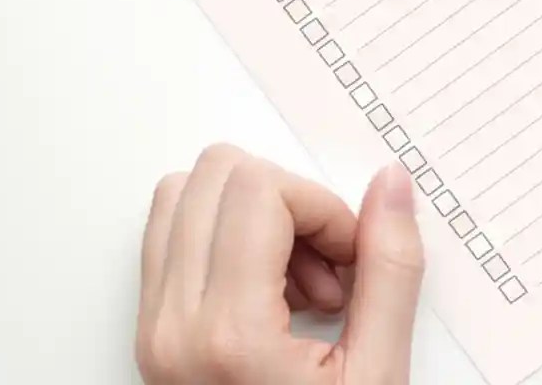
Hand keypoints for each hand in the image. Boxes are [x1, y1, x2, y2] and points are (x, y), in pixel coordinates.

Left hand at [136, 145, 423, 383]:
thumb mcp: (379, 374)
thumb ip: (392, 270)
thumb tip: (390, 186)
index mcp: (227, 335)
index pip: (257, 190)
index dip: (322, 205)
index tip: (353, 255)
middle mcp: (172, 325)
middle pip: (214, 176)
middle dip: (287, 201)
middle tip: (328, 262)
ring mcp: (152, 328)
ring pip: (183, 197)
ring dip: (253, 217)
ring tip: (302, 282)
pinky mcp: (150, 332)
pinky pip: (174, 237)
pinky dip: (229, 241)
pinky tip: (275, 294)